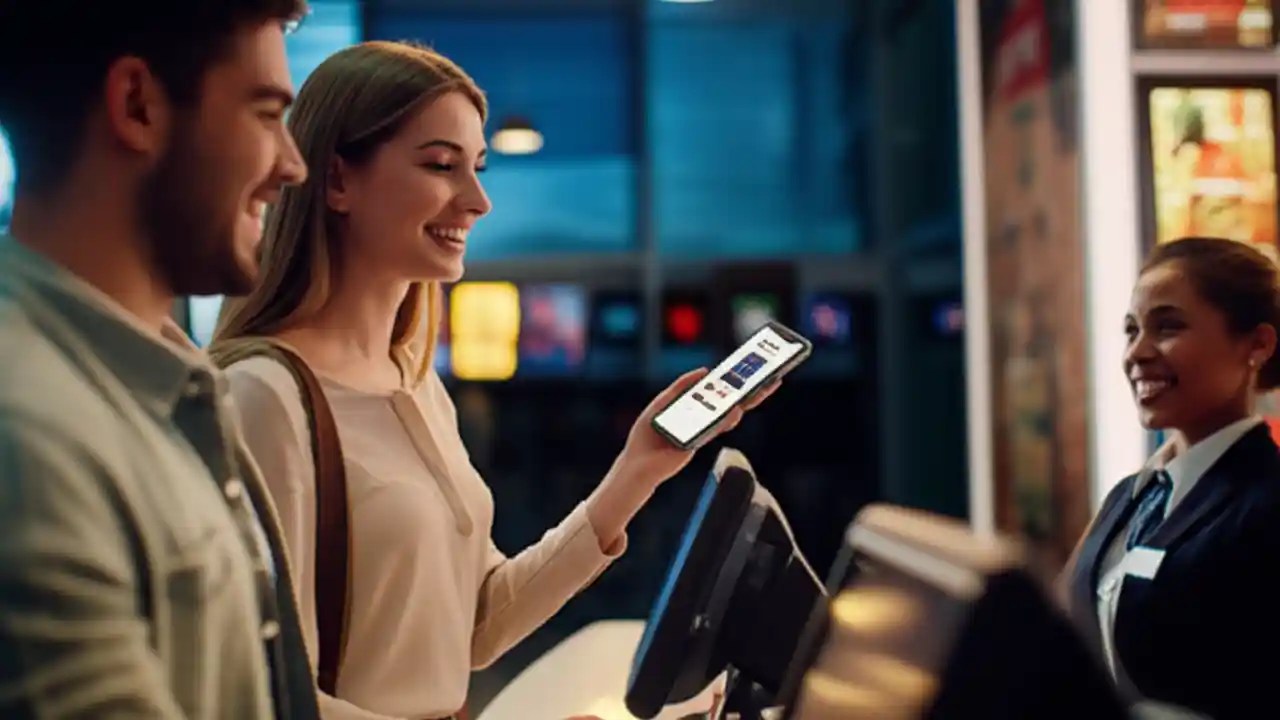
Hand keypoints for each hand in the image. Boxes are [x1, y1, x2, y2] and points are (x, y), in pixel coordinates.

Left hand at [612, 368, 781, 490]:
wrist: (638, 462)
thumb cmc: (647, 434)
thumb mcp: (663, 402)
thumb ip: (681, 387)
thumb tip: (705, 370)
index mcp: (697, 411)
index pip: (722, 395)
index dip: (739, 383)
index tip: (755, 368)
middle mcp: (705, 422)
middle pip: (734, 404)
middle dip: (754, 391)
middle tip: (772, 377)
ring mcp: (704, 432)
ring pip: (731, 415)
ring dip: (746, 401)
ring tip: (761, 387)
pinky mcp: (699, 442)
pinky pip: (717, 427)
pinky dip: (728, 417)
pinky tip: (736, 408)